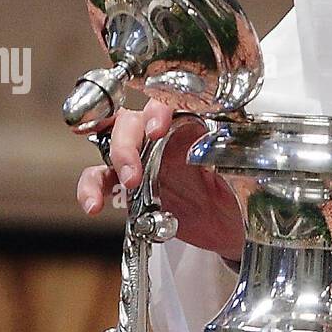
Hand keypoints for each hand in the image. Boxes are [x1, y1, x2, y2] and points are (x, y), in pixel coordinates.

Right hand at [75, 100, 244, 259]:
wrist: (229, 228)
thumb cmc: (238, 194)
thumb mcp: (241, 174)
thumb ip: (227, 158)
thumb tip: (220, 148)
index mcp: (192, 124)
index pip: (169, 103)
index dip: (158, 111)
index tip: (156, 129)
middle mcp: (164, 136)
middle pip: (132, 121)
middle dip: (126, 145)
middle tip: (133, 175)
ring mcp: (144, 158)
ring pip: (110, 144)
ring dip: (110, 163)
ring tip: (122, 186)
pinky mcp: (129, 184)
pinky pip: (101, 179)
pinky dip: (91, 189)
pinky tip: (92, 205)